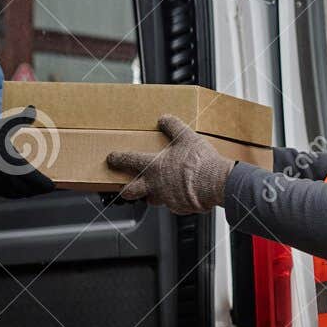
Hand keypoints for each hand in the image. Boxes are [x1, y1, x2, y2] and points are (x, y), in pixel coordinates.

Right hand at [0, 110, 56, 198]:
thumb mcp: (3, 126)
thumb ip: (21, 119)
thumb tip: (33, 108)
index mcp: (15, 164)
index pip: (37, 182)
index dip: (47, 185)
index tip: (53, 184)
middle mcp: (9, 177)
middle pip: (31, 190)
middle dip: (41, 189)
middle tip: (48, 185)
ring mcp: (0, 183)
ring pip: (20, 194)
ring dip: (30, 192)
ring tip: (37, 187)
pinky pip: (9, 194)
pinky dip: (18, 194)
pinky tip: (21, 189)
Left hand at [106, 115, 234, 213]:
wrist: (215, 183)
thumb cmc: (199, 162)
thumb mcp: (186, 137)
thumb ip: (173, 127)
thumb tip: (164, 119)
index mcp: (153, 166)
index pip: (129, 160)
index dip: (118, 158)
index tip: (112, 158)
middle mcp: (155, 185)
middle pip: (131, 192)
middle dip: (126, 190)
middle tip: (126, 188)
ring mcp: (166, 199)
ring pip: (153, 200)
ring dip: (153, 196)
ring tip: (159, 190)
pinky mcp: (180, 208)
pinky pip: (174, 206)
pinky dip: (177, 200)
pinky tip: (184, 194)